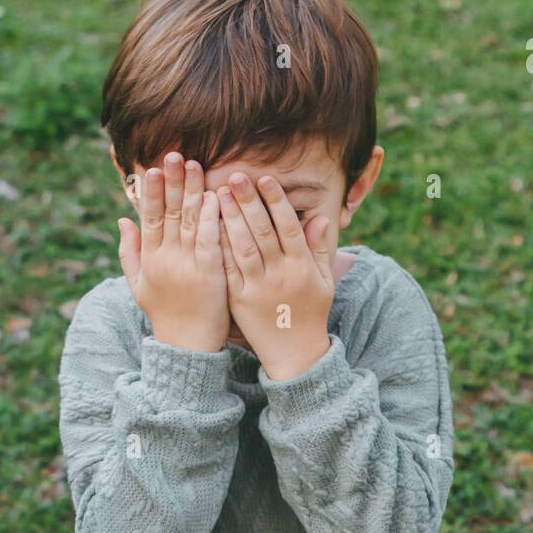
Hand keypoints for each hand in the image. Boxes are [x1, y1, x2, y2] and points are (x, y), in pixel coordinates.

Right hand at [118, 153, 228, 353]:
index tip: (154, 167)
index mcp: (150, 259)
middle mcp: (166, 259)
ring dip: (192, 191)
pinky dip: (211, 218)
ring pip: (189, 222)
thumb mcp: (139, 285)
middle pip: (169, 213)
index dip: (153, 191)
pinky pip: (210, 241)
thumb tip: (122, 219)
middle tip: (174, 154)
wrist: (186, 347)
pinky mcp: (210, 275)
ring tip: (194, 165)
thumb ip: (130, 252)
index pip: (149, 217)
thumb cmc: (165, 315)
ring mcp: (188, 266)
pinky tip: (214, 197)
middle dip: (171, 182)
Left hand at [217, 173, 333, 380]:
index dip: (276, 202)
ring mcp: (258, 289)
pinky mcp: (240, 301)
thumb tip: (319, 218)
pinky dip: (219, 247)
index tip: (265, 179)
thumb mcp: (323, 282)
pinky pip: (228, 270)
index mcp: (302, 268)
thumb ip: (320, 249)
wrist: (295, 355)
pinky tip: (208, 227)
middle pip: (262, 233)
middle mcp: (280, 276)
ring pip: (243, 248)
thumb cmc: (310, 314)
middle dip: (248, 202)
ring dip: (230, 219)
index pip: (288, 227)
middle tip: (235, 177)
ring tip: (218, 193)